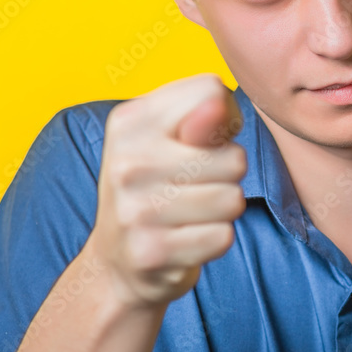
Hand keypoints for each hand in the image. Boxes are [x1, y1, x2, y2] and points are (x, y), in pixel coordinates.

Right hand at [87, 73, 247, 308]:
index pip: (212, 92)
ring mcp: (135, 209)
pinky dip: (213, 240)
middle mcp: (127, 162)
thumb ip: (207, 112)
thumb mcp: (173, 135)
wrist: (118, 259)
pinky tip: (185, 238)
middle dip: (227, 174)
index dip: (223, 119)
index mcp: (129, 120)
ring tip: (190, 211)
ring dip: (222, 210)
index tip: (198, 140)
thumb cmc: (160, 184)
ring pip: (232, 199)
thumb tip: (219, 108)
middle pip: (234, 157)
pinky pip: (222, 237)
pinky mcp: (151, 252)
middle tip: (191, 185)